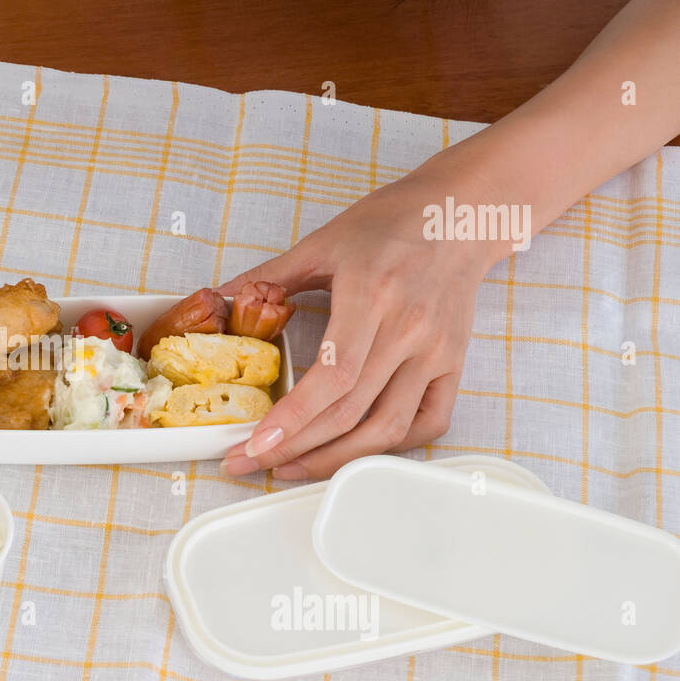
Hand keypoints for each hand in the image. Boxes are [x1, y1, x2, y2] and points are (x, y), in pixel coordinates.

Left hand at [218, 165, 511, 480]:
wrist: (462, 214)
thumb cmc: (391, 223)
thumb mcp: (322, 242)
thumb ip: (268, 276)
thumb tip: (219, 298)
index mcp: (371, 297)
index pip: (333, 375)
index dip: (293, 418)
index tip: (257, 444)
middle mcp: (408, 331)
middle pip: (351, 411)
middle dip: (295, 446)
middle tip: (250, 461)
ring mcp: (436, 353)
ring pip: (387, 428)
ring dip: (336, 459)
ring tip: (290, 467)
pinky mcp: (454, 364)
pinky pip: (427, 423)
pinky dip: (389, 446)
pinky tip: (351, 452)